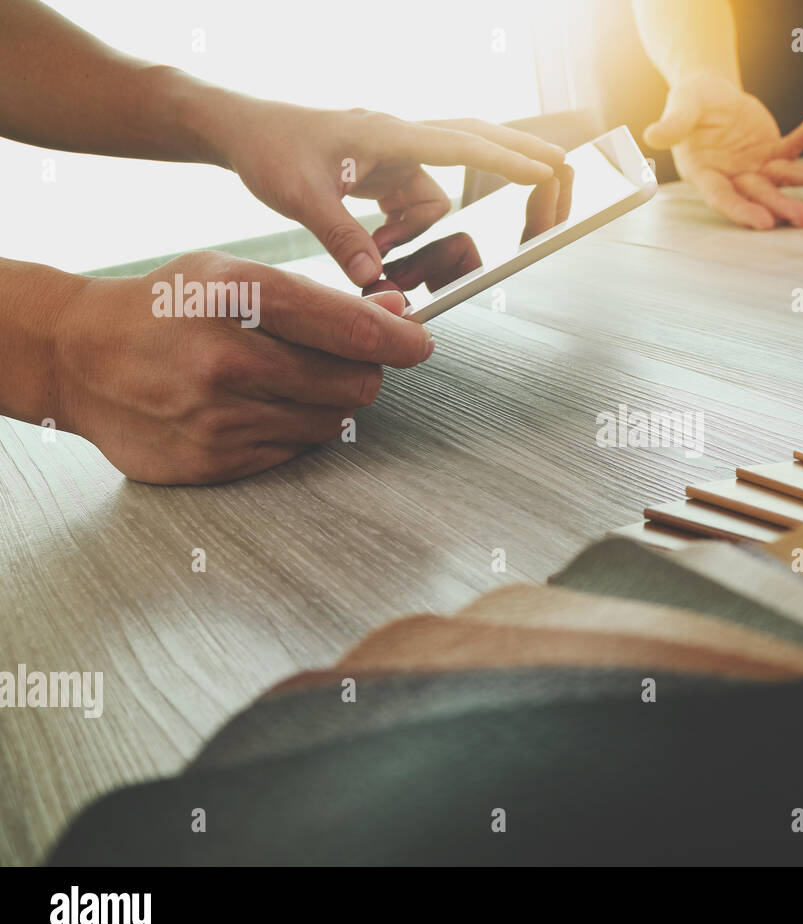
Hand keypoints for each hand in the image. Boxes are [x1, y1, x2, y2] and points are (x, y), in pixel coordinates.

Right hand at [53, 251, 432, 483]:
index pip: (351, 328)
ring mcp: (220, 417)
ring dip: (328, 404)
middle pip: (355, 381)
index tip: (418, 344)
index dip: (400, 340)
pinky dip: (292, 430)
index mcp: (237, 297)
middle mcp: (229, 360)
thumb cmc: (167, 308)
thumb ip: (318, 298)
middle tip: (342, 360)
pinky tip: (255, 407)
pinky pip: (295, 451)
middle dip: (363, 371)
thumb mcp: (233, 275)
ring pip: (333, 422)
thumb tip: (396, 313)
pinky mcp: (214, 462)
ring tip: (286, 381)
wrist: (78, 358)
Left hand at [204, 95, 564, 286]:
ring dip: (420, 229)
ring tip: (378, 250)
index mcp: (388, 134)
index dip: (506, 158)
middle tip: (557, 168)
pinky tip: (374, 243)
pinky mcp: (385, 170)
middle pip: (475, 141)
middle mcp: (399, 139)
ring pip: (437, 194)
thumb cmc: (268, 149)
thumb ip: (342, 239)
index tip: (546, 168)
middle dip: (514, 156)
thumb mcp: (301, 197)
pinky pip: (415, 203)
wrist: (240, 132)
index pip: (460, 143)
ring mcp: (394, 154)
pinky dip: (404, 230)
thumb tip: (374, 283)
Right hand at [644, 73, 802, 228]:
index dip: (742, 210)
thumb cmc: (690, 102)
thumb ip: (674, 123)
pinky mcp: (772, 151)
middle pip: (760, 195)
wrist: (707, 93)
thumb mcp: (681, 106)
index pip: (723, 198)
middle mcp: (732, 176)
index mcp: (705, 174)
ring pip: (785, 177)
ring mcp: (754, 167)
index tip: (765, 223)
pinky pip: (793, 145)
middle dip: (782, 207)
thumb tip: (653, 134)